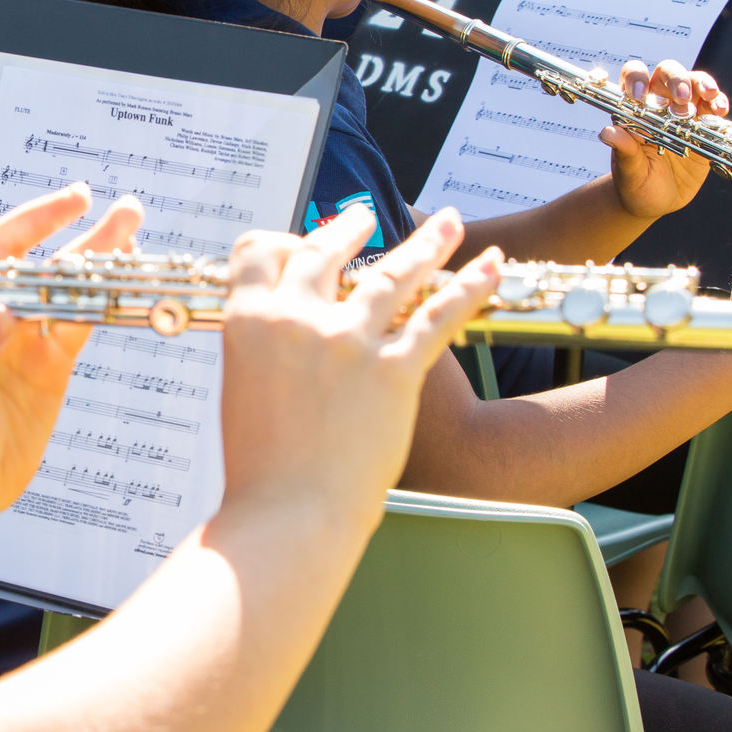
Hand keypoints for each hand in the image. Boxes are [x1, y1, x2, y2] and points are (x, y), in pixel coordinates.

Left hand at [0, 184, 143, 522]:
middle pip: (11, 247)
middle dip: (43, 218)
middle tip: (78, 198)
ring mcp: (20, 334)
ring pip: (56, 278)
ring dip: (90, 246)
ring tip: (127, 217)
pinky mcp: (51, 360)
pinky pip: (80, 319)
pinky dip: (103, 295)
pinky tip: (126, 271)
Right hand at [218, 207, 501, 509]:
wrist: (291, 514)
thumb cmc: (261, 468)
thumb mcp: (242, 389)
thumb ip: (264, 346)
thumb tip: (286, 324)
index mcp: (248, 322)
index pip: (260, 251)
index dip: (284, 243)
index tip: (302, 245)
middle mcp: (298, 320)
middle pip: (327, 249)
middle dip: (350, 228)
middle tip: (366, 217)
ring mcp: (349, 342)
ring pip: (393, 273)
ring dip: (426, 241)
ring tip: (445, 222)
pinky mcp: (394, 371)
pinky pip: (438, 316)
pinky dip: (470, 284)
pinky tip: (489, 263)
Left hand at [604, 59, 727, 219]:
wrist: (657, 202)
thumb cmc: (636, 184)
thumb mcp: (629, 172)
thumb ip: (624, 151)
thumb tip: (607, 133)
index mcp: (633, 110)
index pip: (633, 78)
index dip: (636, 78)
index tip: (640, 95)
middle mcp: (659, 104)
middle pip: (668, 73)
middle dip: (677, 78)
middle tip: (683, 98)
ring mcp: (684, 112)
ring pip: (695, 82)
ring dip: (703, 84)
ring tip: (710, 97)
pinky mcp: (705, 125)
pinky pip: (714, 106)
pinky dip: (719, 104)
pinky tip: (721, 112)